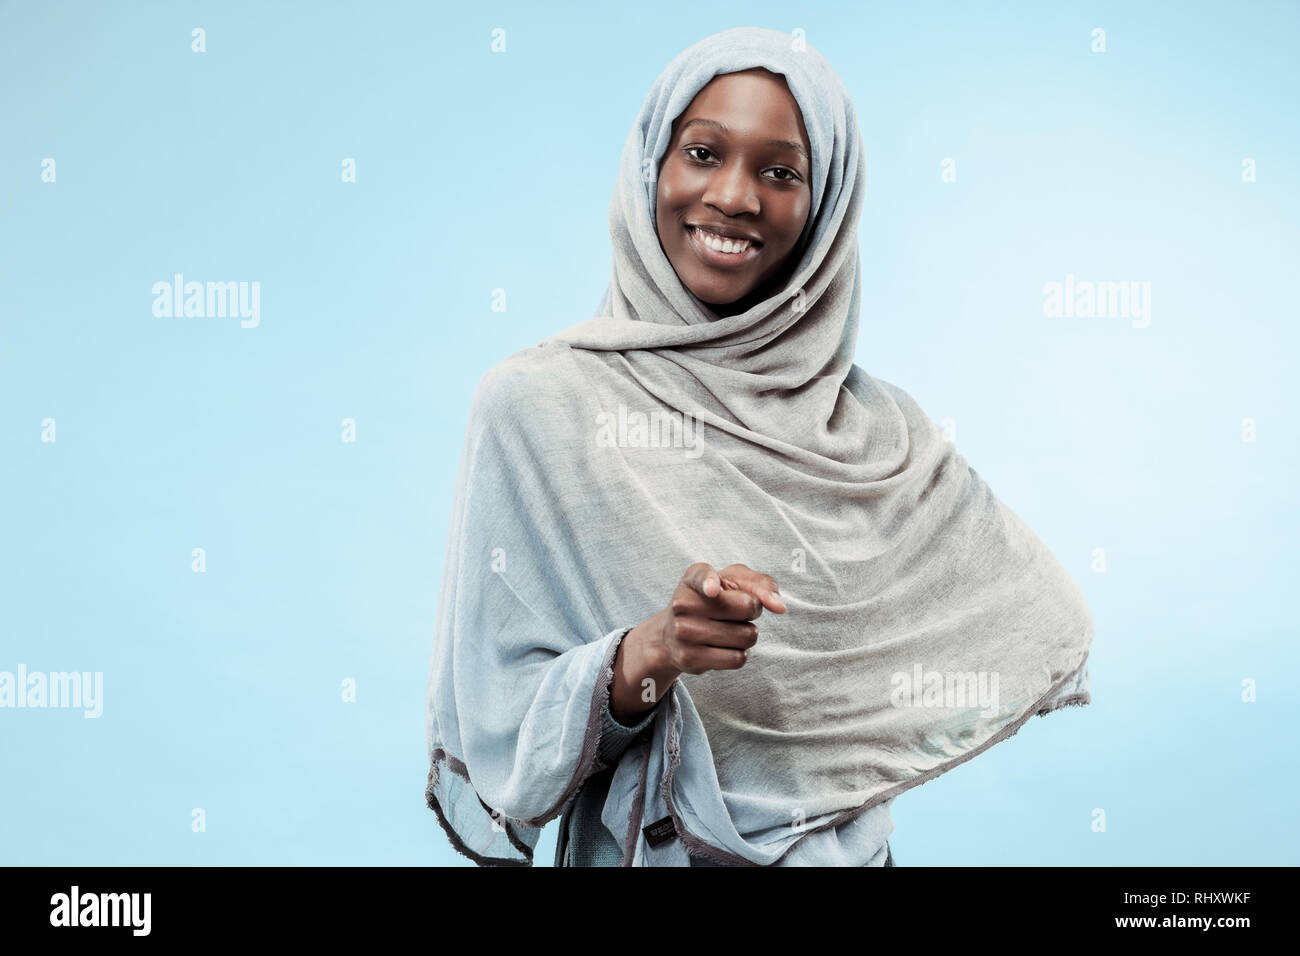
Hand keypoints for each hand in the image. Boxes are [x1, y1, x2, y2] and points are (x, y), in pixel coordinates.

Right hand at [635, 562, 785, 677]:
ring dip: (747, 634)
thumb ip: (761, 584)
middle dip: (752, 610)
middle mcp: (683, 603)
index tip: (713, 590)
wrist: (672, 634)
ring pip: (746, 636)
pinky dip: (740, 653)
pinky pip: (737, 658)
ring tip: (727, 629)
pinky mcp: (689, 658)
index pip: (702, 577)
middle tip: (735, 612)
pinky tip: (724, 646)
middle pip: (748, 607)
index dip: (710, 582)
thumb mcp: (733, 581)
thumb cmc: (712, 601)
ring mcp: (683, 632)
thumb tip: (779, 607)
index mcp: (692, 578)